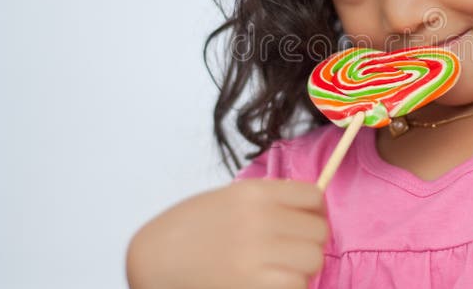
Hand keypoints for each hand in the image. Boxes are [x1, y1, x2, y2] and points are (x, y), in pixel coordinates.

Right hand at [126, 178, 328, 288]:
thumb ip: (268, 201)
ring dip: (303, 268)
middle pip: (319, 231)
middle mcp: (261, 219)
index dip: (315, 212)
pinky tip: (270, 284)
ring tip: (280, 270)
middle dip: (310, 243)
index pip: (314, 197)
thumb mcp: (228, 199)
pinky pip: (296, 285)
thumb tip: (308, 210)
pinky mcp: (253, 284)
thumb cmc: (189, 229)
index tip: (306, 223)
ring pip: (313, 260)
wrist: (153, 259)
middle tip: (292, 251)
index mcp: (255, 193)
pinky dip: (291, 286)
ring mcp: (257, 253)